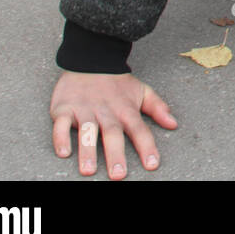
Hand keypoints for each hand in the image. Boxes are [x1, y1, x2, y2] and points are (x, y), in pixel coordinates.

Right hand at [50, 71, 177, 178]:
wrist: (91, 58)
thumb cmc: (117, 83)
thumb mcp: (142, 91)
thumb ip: (158, 108)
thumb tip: (174, 124)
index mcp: (126, 109)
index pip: (139, 129)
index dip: (147, 147)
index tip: (152, 165)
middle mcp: (106, 111)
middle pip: (112, 133)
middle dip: (116, 154)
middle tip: (118, 175)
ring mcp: (84, 109)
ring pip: (86, 131)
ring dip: (87, 150)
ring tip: (88, 169)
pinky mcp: (64, 108)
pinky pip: (60, 124)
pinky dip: (60, 137)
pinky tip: (63, 152)